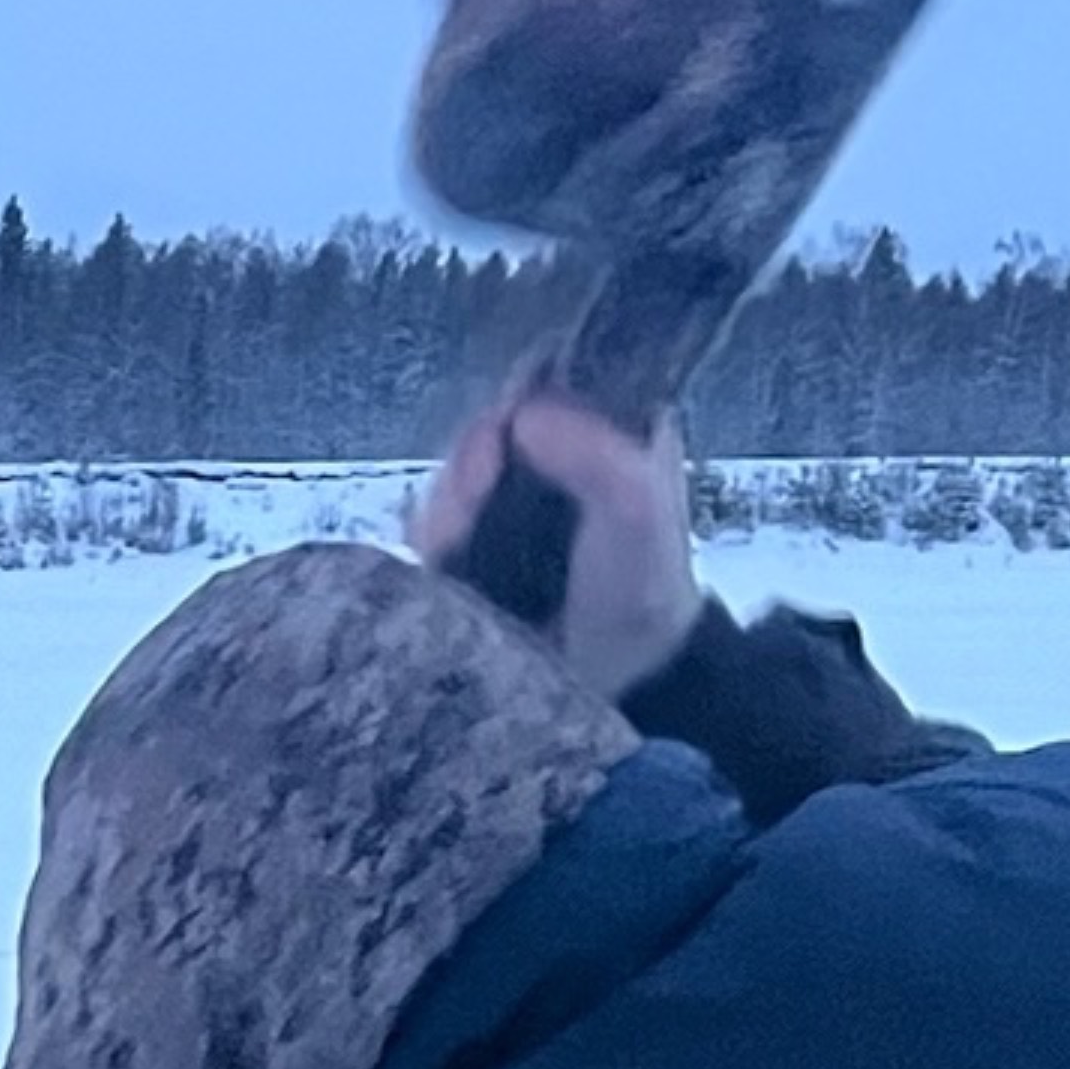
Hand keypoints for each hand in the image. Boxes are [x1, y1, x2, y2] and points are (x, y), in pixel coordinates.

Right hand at [412, 390, 700, 707]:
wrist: (605, 694)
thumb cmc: (637, 600)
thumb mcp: (639, 519)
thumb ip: (601, 458)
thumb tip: (527, 415)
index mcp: (617, 430)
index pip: (556, 374)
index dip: (522, 395)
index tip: (506, 435)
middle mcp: (565, 456)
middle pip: (493, 419)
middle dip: (472, 458)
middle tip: (470, 502)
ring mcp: (517, 499)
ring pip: (457, 466)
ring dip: (446, 501)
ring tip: (451, 543)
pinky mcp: (476, 538)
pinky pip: (434, 512)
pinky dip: (430, 532)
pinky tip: (440, 558)